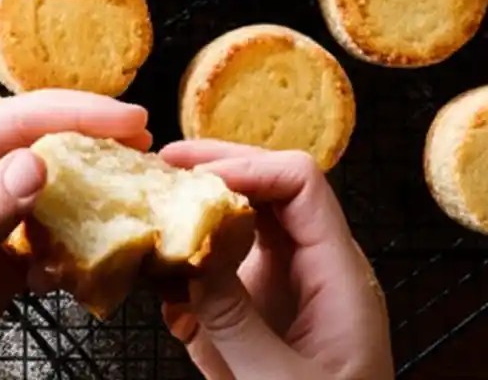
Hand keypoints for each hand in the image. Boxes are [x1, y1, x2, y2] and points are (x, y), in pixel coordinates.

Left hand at [0, 90, 150, 379]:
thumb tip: (39, 160)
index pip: (9, 121)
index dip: (74, 114)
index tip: (131, 121)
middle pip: (34, 149)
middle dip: (88, 149)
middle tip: (145, 154)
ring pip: (45, 196)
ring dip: (85, 202)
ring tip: (128, 204)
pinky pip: (44, 243)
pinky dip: (68, 251)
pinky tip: (82, 266)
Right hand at [159, 141, 392, 379]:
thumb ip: (234, 320)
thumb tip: (192, 255)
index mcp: (340, 277)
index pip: (302, 187)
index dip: (249, 167)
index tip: (194, 175)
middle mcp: (315, 271)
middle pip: (269, 191)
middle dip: (215, 172)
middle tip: (157, 166)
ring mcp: (287, 290)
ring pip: (243, 224)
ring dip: (196, 212)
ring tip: (148, 205)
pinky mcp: (260, 315)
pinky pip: (223, 269)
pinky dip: (188, 264)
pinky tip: (157, 274)